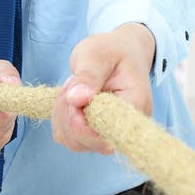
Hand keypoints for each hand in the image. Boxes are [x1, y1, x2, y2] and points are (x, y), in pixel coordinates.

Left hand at [52, 23, 154, 154]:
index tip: (73, 97)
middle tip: (72, 82)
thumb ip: (88, 76)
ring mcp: (108, 134)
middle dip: (68, 114)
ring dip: (62, 114)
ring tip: (73, 86)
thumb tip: (75, 99)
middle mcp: (125, 128)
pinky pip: (67, 136)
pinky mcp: (93, 134)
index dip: (82, 124)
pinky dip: (60, 117)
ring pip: (73, 141)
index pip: (107, 135)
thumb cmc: (112, 51)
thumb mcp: (97, 54)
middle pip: (87, 142)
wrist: (120, 52)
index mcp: (134, 107)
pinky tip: (70, 96)